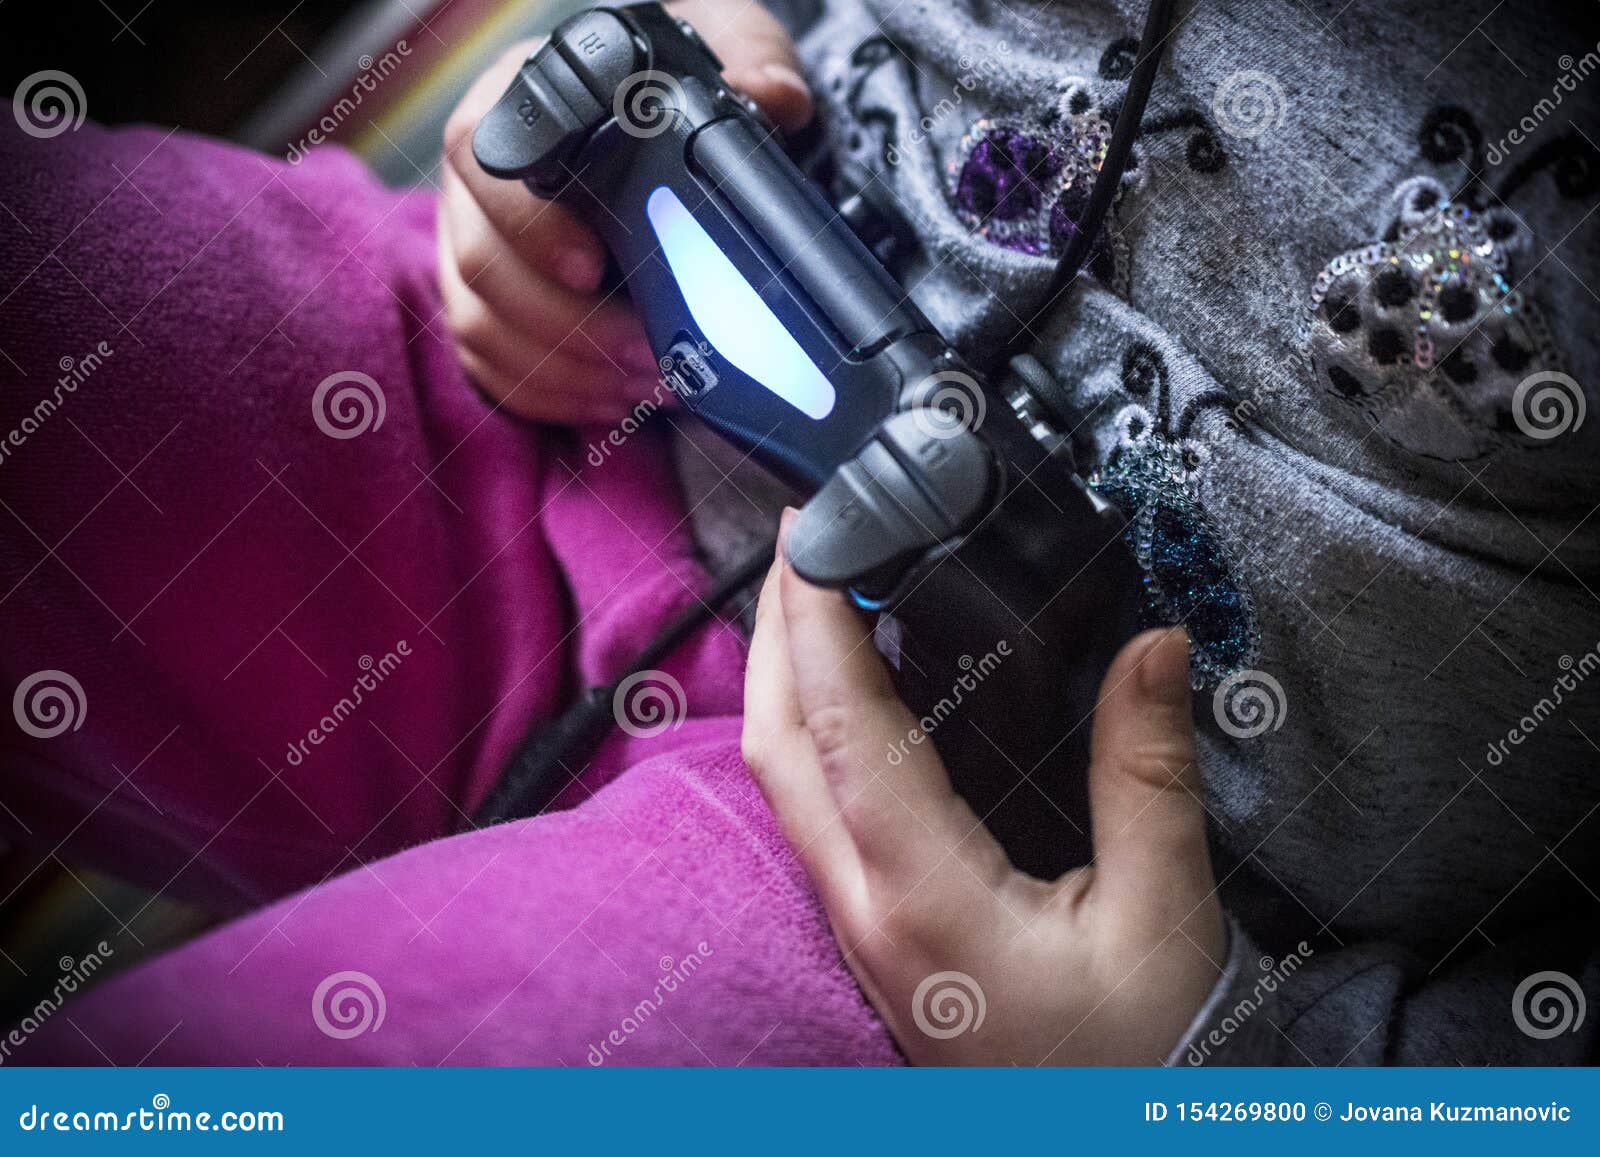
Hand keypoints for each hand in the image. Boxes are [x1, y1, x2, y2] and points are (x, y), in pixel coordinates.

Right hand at [439, 0, 812, 423]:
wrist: (649, 123)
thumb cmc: (665, 84)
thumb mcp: (714, 44)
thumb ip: (747, 57)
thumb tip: (770, 98)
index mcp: (510, 100)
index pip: (485, 162)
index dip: (533, 226)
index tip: (595, 268)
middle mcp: (474, 180)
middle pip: (483, 264)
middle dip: (572, 327)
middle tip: (651, 353)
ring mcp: (469, 247)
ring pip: (484, 326)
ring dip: (570, 370)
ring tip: (649, 382)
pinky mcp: (480, 309)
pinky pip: (493, 369)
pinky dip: (555, 395)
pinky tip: (616, 399)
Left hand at [741, 515, 1226, 1064]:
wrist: (1094, 1144)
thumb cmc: (1128, 1062)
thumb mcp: (1160, 923)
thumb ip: (1148, 780)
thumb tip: (1151, 652)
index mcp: (923, 894)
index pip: (841, 727)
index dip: (816, 618)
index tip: (814, 534)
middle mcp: (863, 905)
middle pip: (775, 742)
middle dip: (773, 629)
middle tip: (804, 541)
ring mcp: (855, 922)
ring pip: (782, 778)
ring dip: (784, 675)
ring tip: (818, 594)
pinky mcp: (871, 928)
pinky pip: (812, 809)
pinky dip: (813, 728)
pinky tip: (853, 697)